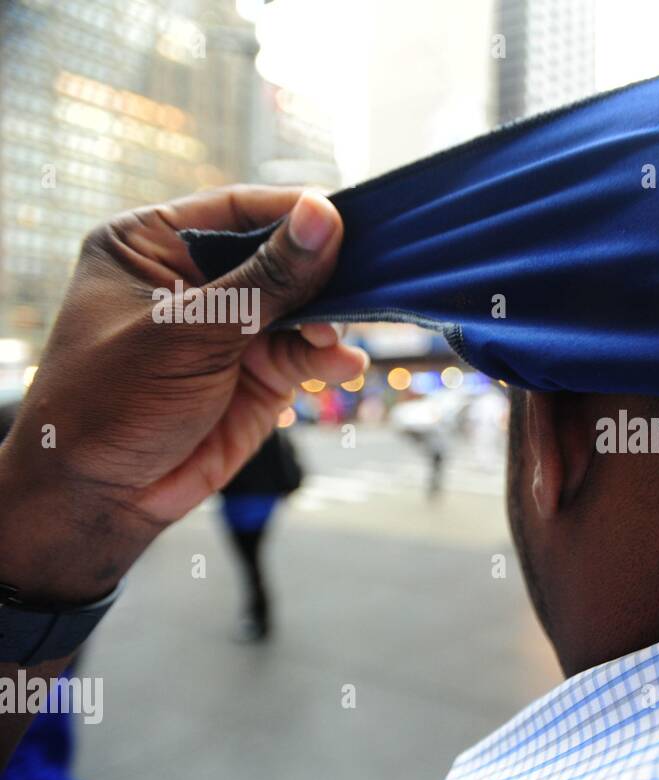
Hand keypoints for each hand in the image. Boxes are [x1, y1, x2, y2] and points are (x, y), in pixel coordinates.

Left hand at [0, 186, 365, 603]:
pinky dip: (329, 359)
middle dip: (322, 271)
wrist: (101, 497)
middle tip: (365, 277)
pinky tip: (342, 365)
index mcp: (153, 245)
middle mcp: (197, 280)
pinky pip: (308, 354)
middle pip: (281, 256)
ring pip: (304, 307)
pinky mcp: (261, 374)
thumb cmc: (110, 403)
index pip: (238, 210)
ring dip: (328, 321)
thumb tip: (325, 217)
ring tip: (332, 340)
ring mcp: (233, 329)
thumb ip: (265, 279)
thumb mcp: (188, 331)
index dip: (294, 212)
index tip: (345, 220)